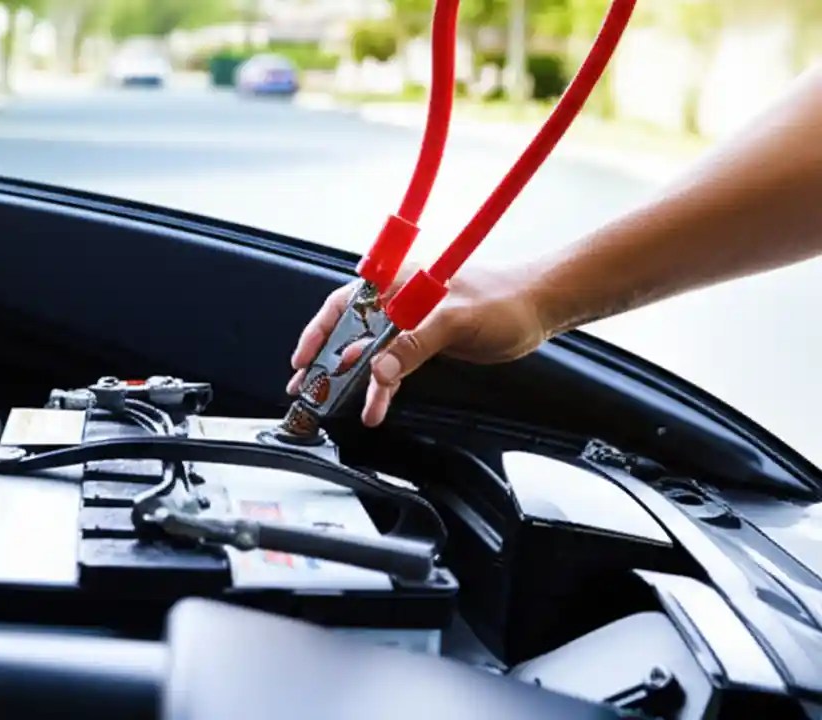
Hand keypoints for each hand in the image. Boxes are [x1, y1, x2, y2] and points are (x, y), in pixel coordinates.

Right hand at [288, 264, 549, 426]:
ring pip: (369, 353)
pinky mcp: (424, 342)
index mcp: (398, 280)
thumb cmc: (505, 298)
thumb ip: (414, 345)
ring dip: (354, 380)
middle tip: (307, 387)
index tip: (304, 359)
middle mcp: (398, 299)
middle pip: (349, 330)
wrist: (540, 308)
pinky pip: (393, 365)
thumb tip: (379, 369)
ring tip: (336, 403)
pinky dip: (381, 386)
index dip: (319, 331)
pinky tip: (375, 404)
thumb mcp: (455, 320)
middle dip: (326, 360)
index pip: (344, 304)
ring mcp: (410, 321)